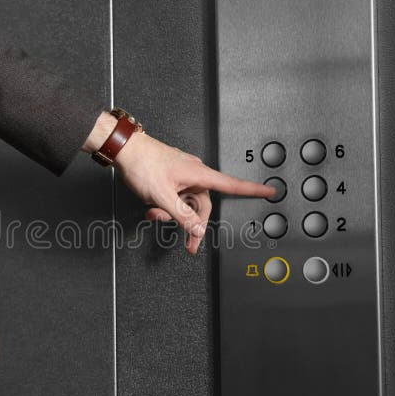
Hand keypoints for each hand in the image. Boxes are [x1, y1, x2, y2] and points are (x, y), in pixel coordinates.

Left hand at [84, 112, 274, 253]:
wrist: (124, 149)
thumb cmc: (143, 164)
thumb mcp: (162, 195)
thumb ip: (181, 215)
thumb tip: (197, 229)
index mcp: (199, 174)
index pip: (233, 185)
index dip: (253, 190)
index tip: (270, 191)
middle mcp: (194, 174)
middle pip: (204, 206)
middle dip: (194, 225)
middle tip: (189, 246)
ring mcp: (182, 175)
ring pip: (187, 203)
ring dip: (174, 215)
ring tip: (155, 215)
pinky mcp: (171, 177)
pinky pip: (176, 197)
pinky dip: (167, 206)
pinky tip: (153, 207)